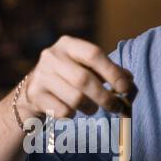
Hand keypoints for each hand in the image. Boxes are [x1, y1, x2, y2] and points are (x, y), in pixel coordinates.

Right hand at [21, 36, 135, 119]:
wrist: (31, 93)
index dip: (112, 72)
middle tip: (117, 107)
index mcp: (67, 44)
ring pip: (75, 99)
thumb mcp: (86, 69)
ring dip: (90, 108)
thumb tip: (129, 81)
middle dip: (105, 97)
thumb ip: (108, 72)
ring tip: (92, 109)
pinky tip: (70, 110)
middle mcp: (51, 56)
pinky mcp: (35, 95)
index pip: (93, 54)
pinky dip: (72, 115)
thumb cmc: (67, 79)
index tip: (125, 88)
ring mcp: (41, 75)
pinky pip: (63, 111)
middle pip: (84, 80)